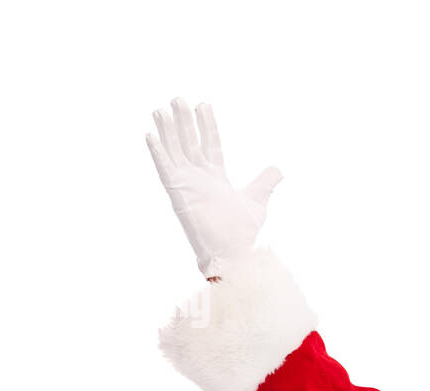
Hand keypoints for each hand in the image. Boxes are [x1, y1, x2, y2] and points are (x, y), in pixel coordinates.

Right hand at [146, 97, 282, 278]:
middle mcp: (198, 177)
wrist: (231, 252)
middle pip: (189, 142)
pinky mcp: (177, 192)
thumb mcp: (257, 201)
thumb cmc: (241, 233)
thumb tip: (278, 170)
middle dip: (184, 120)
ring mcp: (186, 183)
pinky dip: (158, 152)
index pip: (210, 144)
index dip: (207, 125)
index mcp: (215, 177)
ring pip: (175, 151)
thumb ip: (264, 183)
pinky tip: (150, 134)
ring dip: (167, 130)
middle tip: (177, 98)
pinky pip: (165, 168)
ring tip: (161, 109)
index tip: (203, 105)